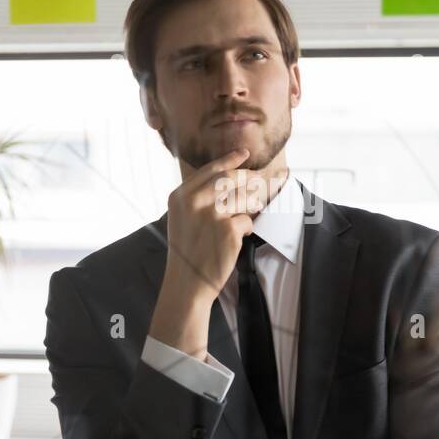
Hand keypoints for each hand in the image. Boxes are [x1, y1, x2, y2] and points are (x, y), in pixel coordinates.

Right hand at [149, 148, 263, 356]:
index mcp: (180, 196)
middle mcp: (194, 201)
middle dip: (248, 179)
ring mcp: (212, 214)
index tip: (244, 154)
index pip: (210, 170)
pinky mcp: (228, 229)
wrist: (186, 283)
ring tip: (245, 216)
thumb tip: (231, 178)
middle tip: (259, 182)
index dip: (229, 161)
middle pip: (230, 179)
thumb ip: (198, 197)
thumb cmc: (187, 252)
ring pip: (243, 198)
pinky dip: (246, 229)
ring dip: (250, 206)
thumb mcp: (182, 219)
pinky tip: (236, 240)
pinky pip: (247, 221)